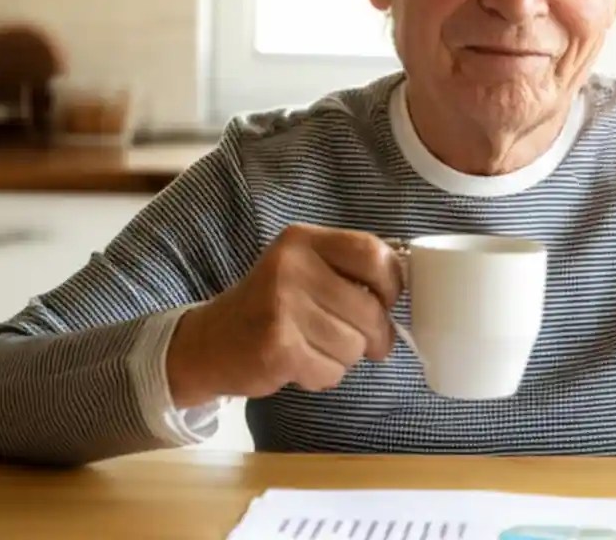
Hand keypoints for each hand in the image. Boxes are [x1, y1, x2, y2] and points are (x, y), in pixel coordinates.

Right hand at [166, 224, 402, 407]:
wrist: (210, 342)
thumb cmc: (271, 306)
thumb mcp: (303, 270)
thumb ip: (348, 272)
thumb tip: (405, 295)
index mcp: (303, 241)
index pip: (373, 254)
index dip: (392, 284)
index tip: (386, 301)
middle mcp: (291, 267)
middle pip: (369, 309)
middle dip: (375, 335)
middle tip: (363, 342)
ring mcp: (281, 307)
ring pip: (353, 345)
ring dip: (345, 357)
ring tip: (317, 347)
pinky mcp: (277, 348)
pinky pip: (331, 371)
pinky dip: (323, 375)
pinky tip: (300, 363)